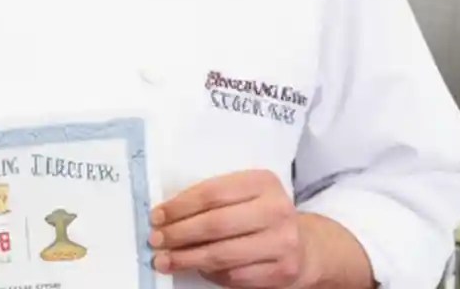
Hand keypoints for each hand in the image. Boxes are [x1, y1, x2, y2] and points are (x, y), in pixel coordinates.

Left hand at [149, 169, 310, 287]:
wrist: (305, 246)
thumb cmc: (260, 215)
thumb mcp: (245, 195)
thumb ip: (213, 199)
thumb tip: (165, 215)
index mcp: (262, 182)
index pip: (211, 193)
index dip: (179, 206)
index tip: (156, 216)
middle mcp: (276, 210)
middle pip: (215, 224)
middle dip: (178, 234)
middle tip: (155, 240)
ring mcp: (282, 242)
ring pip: (222, 254)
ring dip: (186, 258)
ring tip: (163, 260)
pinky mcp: (282, 271)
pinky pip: (234, 276)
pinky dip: (209, 273)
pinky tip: (194, 268)